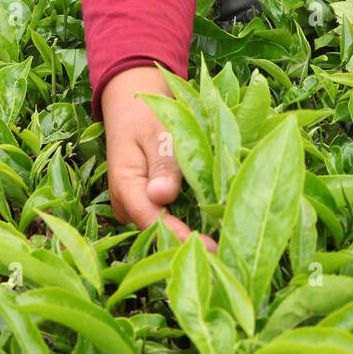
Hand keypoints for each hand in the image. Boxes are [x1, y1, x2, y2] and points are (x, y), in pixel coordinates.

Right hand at [101, 65, 217, 252]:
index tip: (212, 248)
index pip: (153, 221)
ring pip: (163, 228)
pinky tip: (215, 226)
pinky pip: (168, 218)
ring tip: (226, 242)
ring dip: (191, 235)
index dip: (181, 237)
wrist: (132, 104)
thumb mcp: (157, 131)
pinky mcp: (148, 203)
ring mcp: (136, 206)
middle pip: (158, 232)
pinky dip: (189, 221)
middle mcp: (127, 204)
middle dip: (190, 242)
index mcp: (125, 185)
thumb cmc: (146, 113)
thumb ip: (163, 163)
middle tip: (227, 249)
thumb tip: (162, 196)